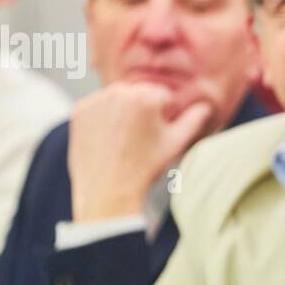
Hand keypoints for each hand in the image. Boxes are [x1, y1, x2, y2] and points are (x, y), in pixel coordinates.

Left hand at [67, 81, 211, 221]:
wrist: (108, 192)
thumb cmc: (145, 169)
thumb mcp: (175, 144)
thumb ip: (193, 121)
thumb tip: (205, 107)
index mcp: (146, 97)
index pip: (163, 96)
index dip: (165, 117)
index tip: (157, 136)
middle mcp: (118, 92)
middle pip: (139, 94)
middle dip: (143, 111)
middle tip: (140, 140)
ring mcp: (96, 101)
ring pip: (117, 99)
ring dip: (122, 112)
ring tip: (124, 141)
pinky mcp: (79, 111)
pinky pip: (97, 107)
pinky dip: (103, 118)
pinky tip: (108, 140)